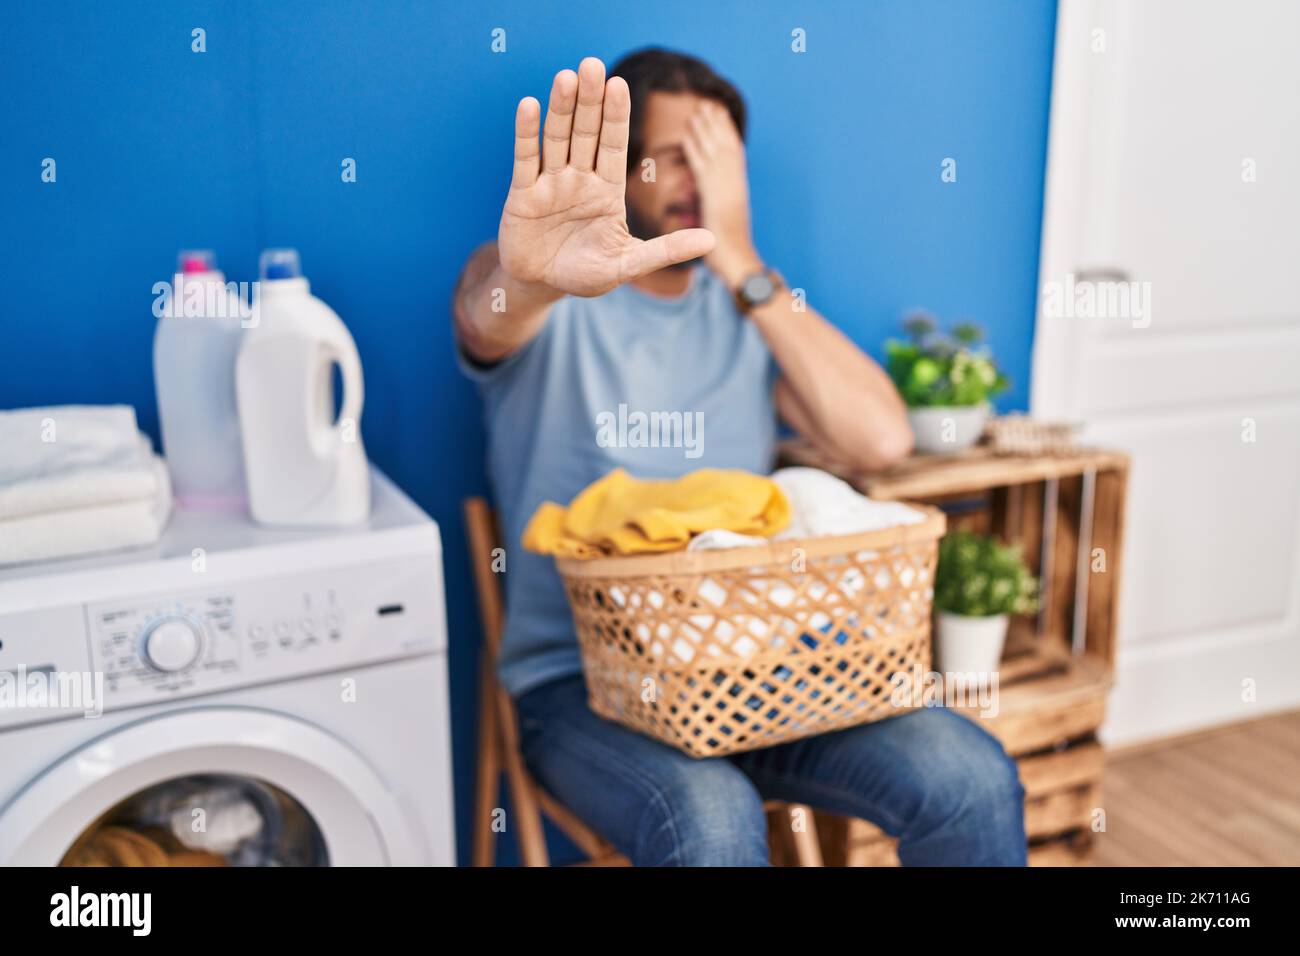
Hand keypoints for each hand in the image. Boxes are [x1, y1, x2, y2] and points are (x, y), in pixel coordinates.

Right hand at [499, 58, 714, 297]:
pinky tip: (529, 105)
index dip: (616, 116)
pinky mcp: (523, 193)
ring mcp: (551, 183)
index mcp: (607, 191)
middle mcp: (580, 179)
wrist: (541, 285)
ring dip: (561, 108)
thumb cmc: (585, 274)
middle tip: (592, 65)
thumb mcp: (628, 264)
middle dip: (590, 101)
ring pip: (557, 138)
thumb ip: (666, 250)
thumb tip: (712, 240)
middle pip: (586, 133)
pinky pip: (526, 158)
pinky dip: (527, 133)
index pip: (613, 146)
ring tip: (566, 77)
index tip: (619, 85)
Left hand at [683, 101, 761, 287]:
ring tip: (700, 109)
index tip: (719, 117)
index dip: (725, 135)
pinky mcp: (718, 197)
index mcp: (736, 191)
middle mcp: (733, 186)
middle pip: (725, 148)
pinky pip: (705, 167)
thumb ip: (719, 213)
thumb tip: (716, 213)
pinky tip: (689, 134)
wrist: (739, 267)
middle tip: (709, 104)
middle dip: (718, 126)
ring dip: (708, 129)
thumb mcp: (725, 229)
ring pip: (717, 152)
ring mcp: (727, 190)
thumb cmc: (732, 257)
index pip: (730, 156)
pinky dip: (699, 148)